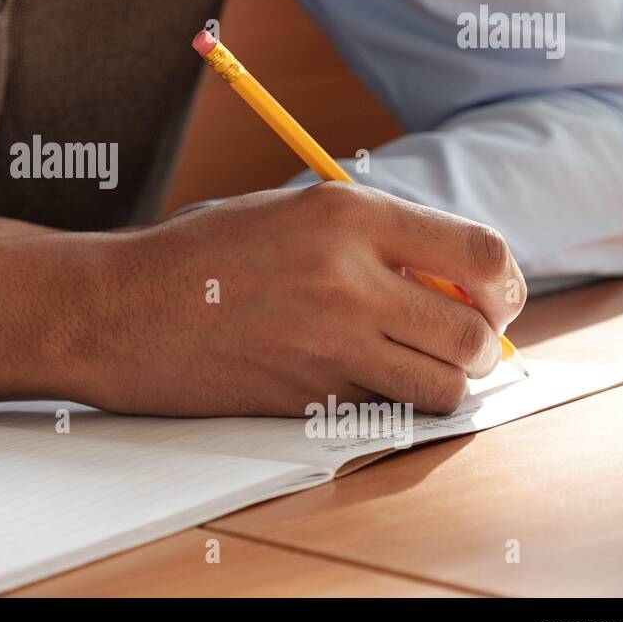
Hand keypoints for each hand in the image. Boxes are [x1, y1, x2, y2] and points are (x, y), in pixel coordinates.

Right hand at [0, 183, 525, 415]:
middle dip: (481, 343)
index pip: (483, 256)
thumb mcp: (288, 211)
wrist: (118, 309)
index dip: (504, 284)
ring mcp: (329, 346)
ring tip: (411, 360)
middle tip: (460, 338)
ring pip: (443, 385)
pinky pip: (386, 409)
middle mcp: (349, 280)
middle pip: (476, 333)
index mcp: (348, 217)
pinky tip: (355, 376)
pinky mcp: (307, 399)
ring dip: (442, 378)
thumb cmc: (196, 256)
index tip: (491, 296)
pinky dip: (389, 401)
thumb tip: (449, 272)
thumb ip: (370, 233)